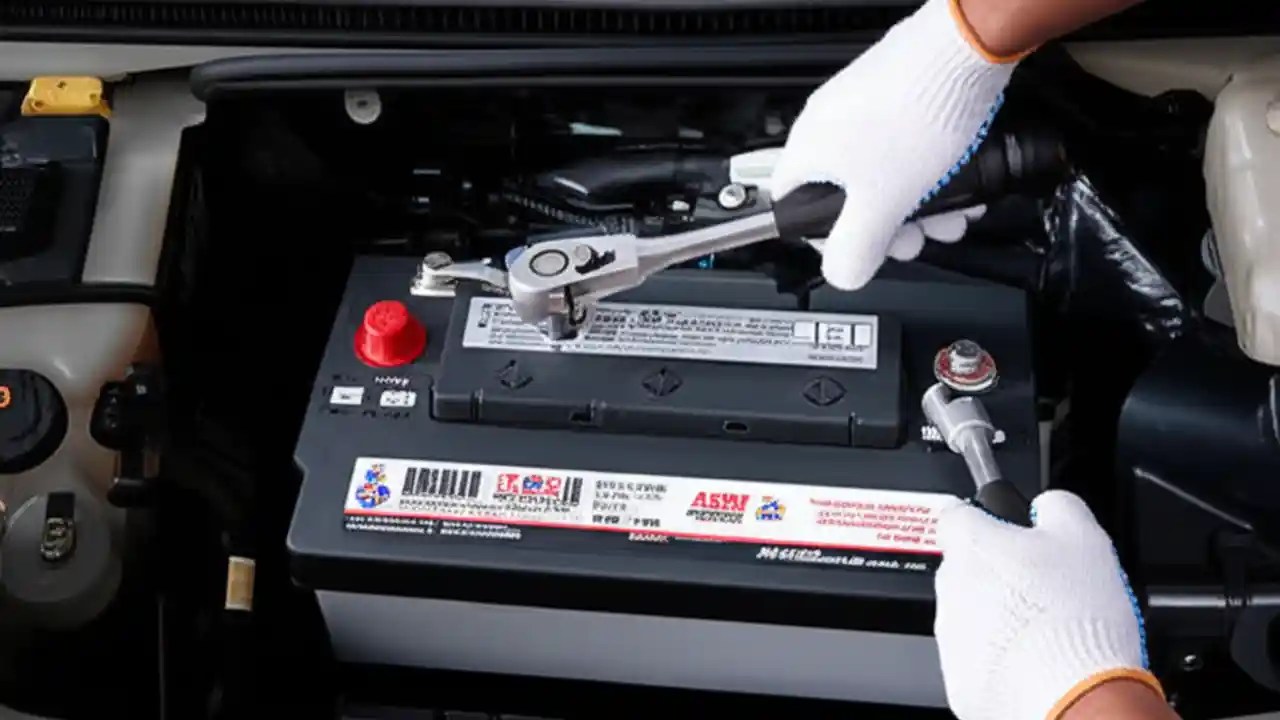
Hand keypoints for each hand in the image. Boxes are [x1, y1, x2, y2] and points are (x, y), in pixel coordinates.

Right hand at [770, 0, 1017, 289]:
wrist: (962, 51)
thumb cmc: (917, 114)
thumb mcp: (882, 205)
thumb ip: (855, 249)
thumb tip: (842, 275)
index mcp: (807, 152)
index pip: (791, 210)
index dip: (827, 239)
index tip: (859, 248)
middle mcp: (827, 126)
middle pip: (848, 198)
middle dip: (891, 226)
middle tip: (916, 235)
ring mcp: (861, 108)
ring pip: (883, 175)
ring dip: (919, 204)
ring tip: (950, 213)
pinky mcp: (896, 96)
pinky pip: (904, 147)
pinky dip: (929, 171)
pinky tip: (958, 183)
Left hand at [934, 490, 1165, 719]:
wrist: (1073, 698)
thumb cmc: (1075, 620)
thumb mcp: (1084, 535)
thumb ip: (1057, 506)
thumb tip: (1047, 505)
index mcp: (971, 547)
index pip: (958, 514)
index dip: (988, 518)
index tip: (1009, 530)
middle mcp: (950, 589)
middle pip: (968, 567)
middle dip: (1000, 573)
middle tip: (1044, 587)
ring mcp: (951, 637)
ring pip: (972, 613)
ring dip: (1000, 616)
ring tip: (1048, 629)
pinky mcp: (960, 678)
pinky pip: (977, 656)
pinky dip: (1000, 656)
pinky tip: (1037, 660)